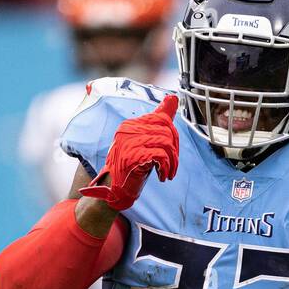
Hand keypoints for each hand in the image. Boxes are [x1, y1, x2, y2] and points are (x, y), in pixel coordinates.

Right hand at [79, 94, 179, 211]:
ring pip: (165, 142)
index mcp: (131, 124)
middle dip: (174, 151)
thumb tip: (173, 98)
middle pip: (166, 130)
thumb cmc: (131, 168)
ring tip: (167, 173)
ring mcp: (129, 142)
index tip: (172, 154)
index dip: (173, 137)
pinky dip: (165, 168)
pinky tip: (162, 177)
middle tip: (171, 167)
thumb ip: (158, 122)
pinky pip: (160, 156)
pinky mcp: (132, 156)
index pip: (162, 119)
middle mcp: (129, 129)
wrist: (114, 190)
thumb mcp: (145, 143)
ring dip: (171, 162)